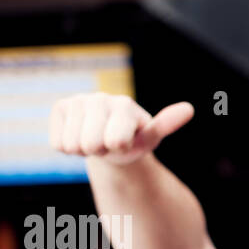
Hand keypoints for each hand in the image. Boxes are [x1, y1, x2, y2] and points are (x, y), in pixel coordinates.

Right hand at [49, 93, 193, 165]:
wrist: (109, 136)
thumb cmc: (133, 139)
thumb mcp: (150, 137)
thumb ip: (165, 124)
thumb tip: (189, 108)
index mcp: (124, 105)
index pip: (115, 141)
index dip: (120, 148)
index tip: (125, 141)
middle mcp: (100, 98)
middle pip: (91, 144)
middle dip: (101, 150)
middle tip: (108, 142)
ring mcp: (78, 100)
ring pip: (73, 145)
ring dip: (84, 149)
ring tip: (95, 138)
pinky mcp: (60, 107)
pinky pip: (58, 144)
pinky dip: (69, 147)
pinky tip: (80, 135)